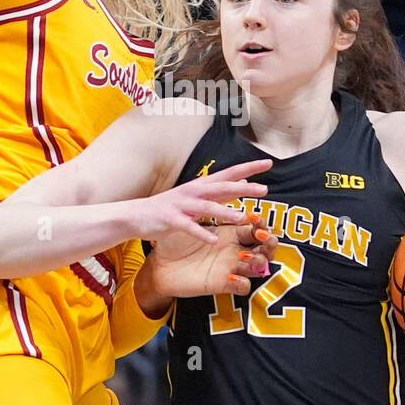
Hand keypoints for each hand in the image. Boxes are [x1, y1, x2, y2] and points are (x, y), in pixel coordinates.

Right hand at [139, 159, 273, 245]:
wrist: (137, 214)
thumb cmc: (170, 206)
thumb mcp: (196, 195)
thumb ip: (220, 191)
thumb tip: (244, 183)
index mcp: (201, 186)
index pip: (229, 174)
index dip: (248, 168)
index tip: (268, 163)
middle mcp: (193, 192)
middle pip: (221, 187)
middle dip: (243, 187)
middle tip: (264, 189)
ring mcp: (181, 205)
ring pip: (206, 206)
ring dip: (224, 211)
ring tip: (241, 217)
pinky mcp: (171, 220)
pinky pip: (188, 227)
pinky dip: (201, 233)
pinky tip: (212, 241)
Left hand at [146, 212, 278, 301]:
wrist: (159, 265)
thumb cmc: (176, 241)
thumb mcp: (194, 219)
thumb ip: (213, 204)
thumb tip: (234, 180)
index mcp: (230, 233)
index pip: (256, 227)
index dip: (260, 222)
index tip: (254, 215)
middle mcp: (234, 249)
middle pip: (266, 247)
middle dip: (270, 240)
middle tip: (261, 234)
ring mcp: (230, 267)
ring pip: (260, 267)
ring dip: (259, 260)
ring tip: (247, 255)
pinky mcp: (222, 283)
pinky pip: (242, 287)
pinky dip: (242, 282)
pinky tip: (232, 275)